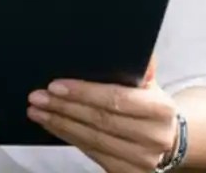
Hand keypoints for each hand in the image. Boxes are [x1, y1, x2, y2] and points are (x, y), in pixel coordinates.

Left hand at [26, 60, 178, 172]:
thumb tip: (132, 45)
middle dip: (64, 107)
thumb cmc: (151, 107)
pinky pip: (91, 153)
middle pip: (100, 120)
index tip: (56, 85)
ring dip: (59, 124)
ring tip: (36, 111)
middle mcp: (154, 137)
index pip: (116, 99)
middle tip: (37, 97)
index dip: (84, 93)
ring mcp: (141, 160)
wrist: (168, 141)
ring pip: (92, 139)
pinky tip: (52, 126)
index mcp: (160, 109)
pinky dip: (68, 137)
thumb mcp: (150, 85)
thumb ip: (139, 67)